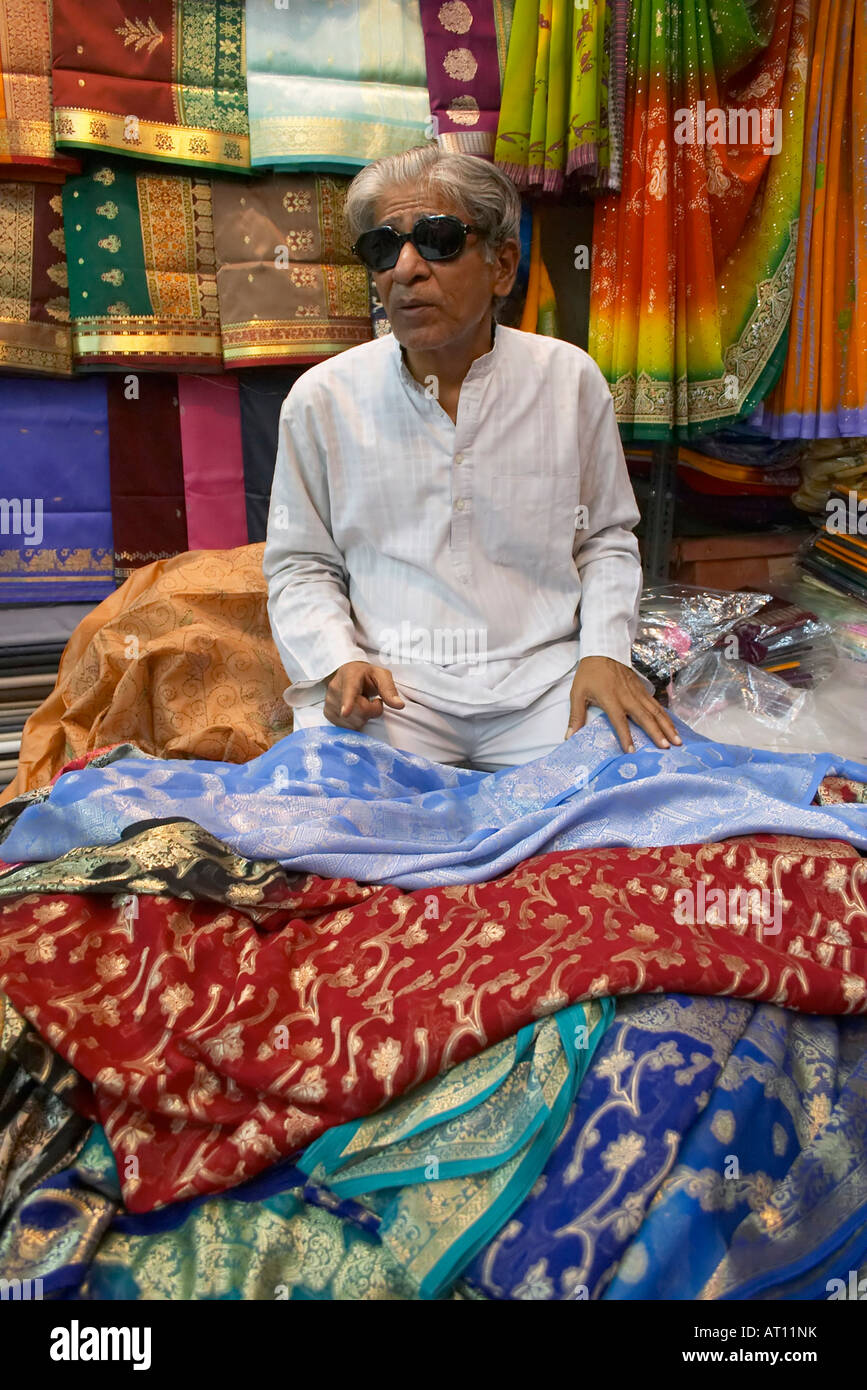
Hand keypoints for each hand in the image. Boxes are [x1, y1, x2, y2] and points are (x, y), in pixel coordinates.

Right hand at [323, 661, 404, 730]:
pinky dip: (355, 722)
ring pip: (353, 722)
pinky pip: (347, 727)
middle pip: (359, 711)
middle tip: (371, 700)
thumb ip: (389, 690)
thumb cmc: (366, 675)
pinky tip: (353, 711)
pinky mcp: (327, 713)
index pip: (349, 691)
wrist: (346, 674)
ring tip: (360, 703)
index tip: (345, 712)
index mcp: (350, 676)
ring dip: (363, 717)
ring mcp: (329, 702)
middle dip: (371, 710)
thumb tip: (399, 705)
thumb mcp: (381, 675)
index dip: (348, 703)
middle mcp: (335, 688)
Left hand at [566, 655, 681, 752]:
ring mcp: (637, 693)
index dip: (625, 736)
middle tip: (667, 747)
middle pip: (645, 717)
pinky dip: (666, 716)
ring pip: (655, 712)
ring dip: (667, 726)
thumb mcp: (577, 694)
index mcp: (611, 699)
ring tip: (677, 741)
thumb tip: (569, 737)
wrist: (602, 651)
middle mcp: (627, 697)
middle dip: (657, 733)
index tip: (631, 751)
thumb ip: (576, 716)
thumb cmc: (589, 674)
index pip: (619, 721)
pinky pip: (657, 705)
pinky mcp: (642, 690)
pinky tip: (673, 727)